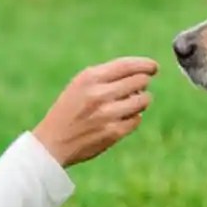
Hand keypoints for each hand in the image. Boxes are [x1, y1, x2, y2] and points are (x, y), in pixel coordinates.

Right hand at [32, 56, 158, 167]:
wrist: (53, 142)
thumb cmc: (69, 110)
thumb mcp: (80, 85)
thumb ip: (106, 76)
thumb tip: (141, 73)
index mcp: (90, 78)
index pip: (127, 65)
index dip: (145, 65)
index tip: (153, 67)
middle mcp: (100, 94)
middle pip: (140, 81)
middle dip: (142, 83)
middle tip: (137, 88)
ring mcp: (108, 114)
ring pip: (143, 100)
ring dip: (142, 100)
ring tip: (131, 104)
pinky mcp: (114, 133)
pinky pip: (137, 119)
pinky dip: (133, 118)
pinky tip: (121, 119)